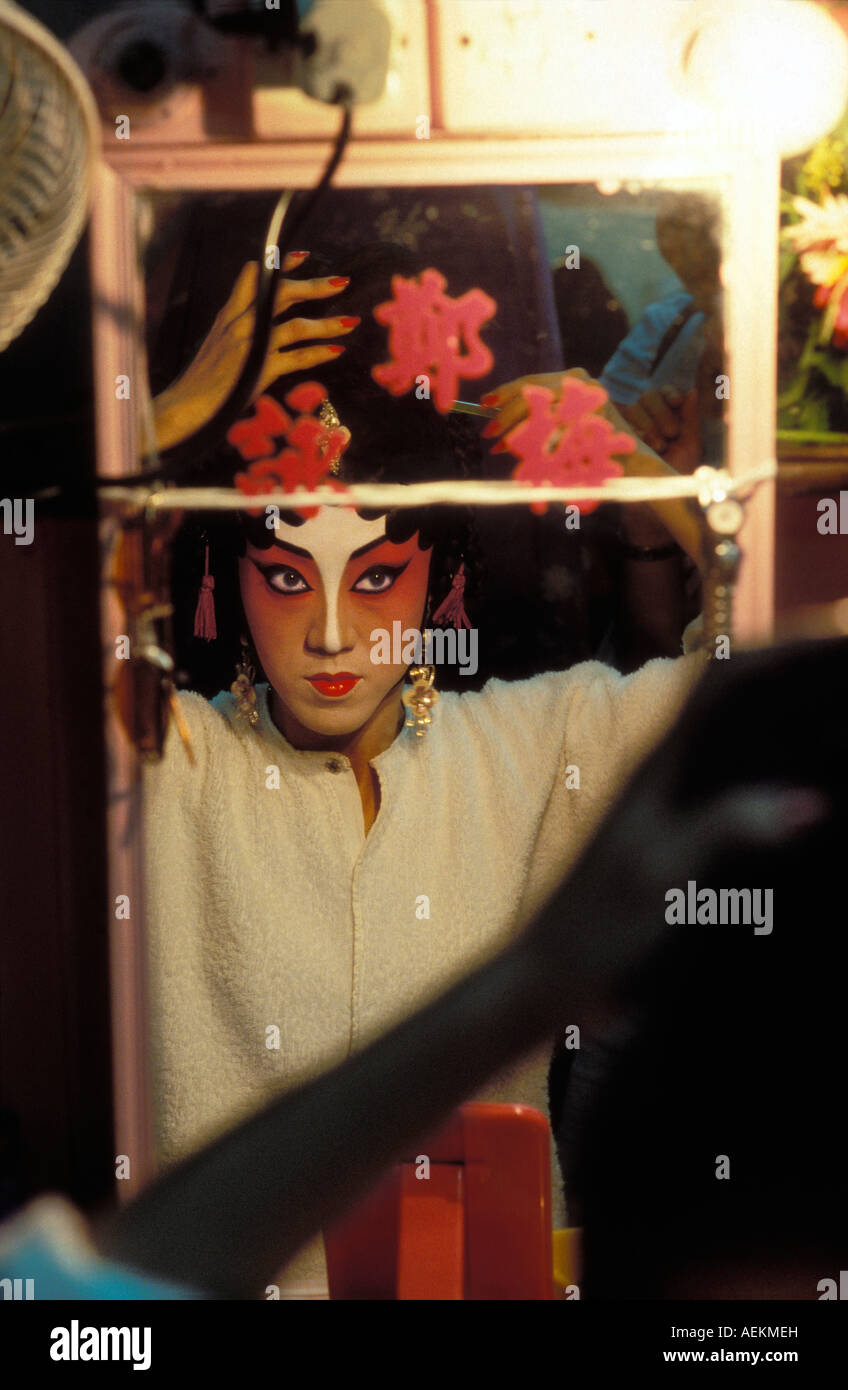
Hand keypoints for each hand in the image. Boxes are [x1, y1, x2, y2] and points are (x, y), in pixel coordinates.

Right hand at [153, 255, 357, 450]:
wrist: (187, 404)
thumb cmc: (204, 379)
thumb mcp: (218, 344)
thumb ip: (239, 329)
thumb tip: (264, 323)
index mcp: (229, 315)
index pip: (255, 276)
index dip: (280, 264)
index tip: (304, 255)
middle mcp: (240, 323)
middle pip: (281, 293)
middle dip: (314, 286)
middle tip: (341, 282)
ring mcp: (251, 345)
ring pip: (296, 326)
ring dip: (327, 324)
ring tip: (350, 322)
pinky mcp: (260, 369)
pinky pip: (297, 357)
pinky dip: (319, 353)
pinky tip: (336, 351)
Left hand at [479, 368, 702, 562]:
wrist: (630, 465)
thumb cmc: (591, 449)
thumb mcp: (561, 429)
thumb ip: (538, 420)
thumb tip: (498, 425)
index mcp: (574, 380)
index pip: (532, 381)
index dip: (505, 393)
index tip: (484, 404)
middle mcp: (582, 383)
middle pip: (532, 392)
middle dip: (505, 414)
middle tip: (489, 434)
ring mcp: (588, 400)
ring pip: (540, 412)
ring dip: (517, 432)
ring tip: (502, 448)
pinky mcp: (593, 420)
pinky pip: (554, 433)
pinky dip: (537, 446)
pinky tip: (526, 457)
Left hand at [523, 674, 827, 1026]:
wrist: (551, 974)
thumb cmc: (599, 925)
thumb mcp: (665, 876)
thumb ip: (729, 829)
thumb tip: (810, 801)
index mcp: (659, 764)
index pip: (721, 680)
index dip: (777, 653)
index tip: (834, 649)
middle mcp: (663, 771)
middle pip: (730, 698)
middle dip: (788, 677)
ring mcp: (666, 803)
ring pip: (730, 739)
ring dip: (780, 722)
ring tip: (842, 728)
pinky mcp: (672, 837)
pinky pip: (727, 784)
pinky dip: (768, 772)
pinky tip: (806, 799)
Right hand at [620, 385, 700, 473]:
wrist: (663, 493)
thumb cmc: (678, 469)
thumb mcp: (690, 444)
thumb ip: (690, 418)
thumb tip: (692, 391)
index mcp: (666, 415)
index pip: (663, 393)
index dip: (669, 393)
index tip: (677, 402)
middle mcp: (647, 418)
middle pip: (647, 397)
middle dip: (661, 412)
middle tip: (672, 433)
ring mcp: (630, 427)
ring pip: (633, 409)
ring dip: (649, 424)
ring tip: (660, 446)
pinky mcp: (618, 438)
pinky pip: (621, 424)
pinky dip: (635, 431)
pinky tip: (644, 444)